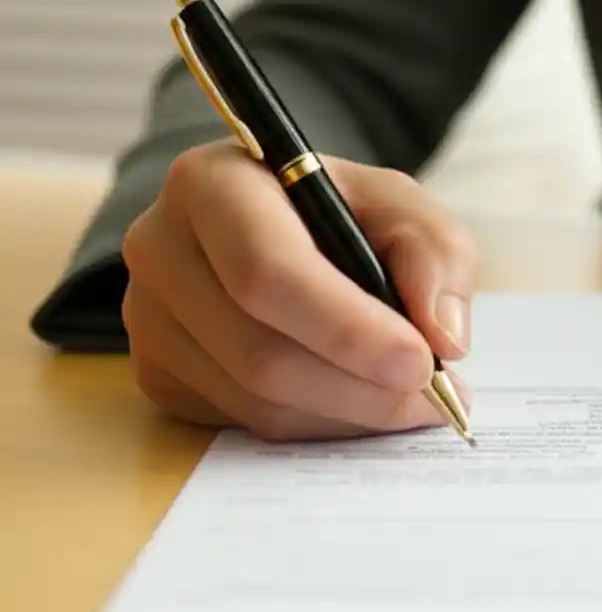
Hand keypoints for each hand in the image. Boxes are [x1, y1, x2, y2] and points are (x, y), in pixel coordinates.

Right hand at [122, 141, 476, 439]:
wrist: (279, 232)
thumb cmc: (342, 216)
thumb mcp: (402, 209)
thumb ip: (436, 257)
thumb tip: (443, 336)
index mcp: (212, 185)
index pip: (267, 271)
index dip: (348, 329)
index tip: (421, 363)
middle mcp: (160, 249)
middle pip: (260, 352)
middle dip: (362, 388)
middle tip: (434, 398)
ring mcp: (148, 319)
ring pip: (256, 400)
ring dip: (349, 414)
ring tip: (410, 400)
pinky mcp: (159, 375)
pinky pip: (245, 424)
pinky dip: (319, 425)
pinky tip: (358, 401)